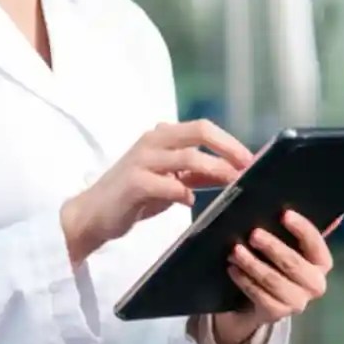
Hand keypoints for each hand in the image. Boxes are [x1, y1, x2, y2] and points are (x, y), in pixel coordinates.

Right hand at [61, 119, 253, 264]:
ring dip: (216, 170)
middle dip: (229, 148)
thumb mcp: (170, 181)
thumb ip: (197, 174)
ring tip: (232, 184)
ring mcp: (142, 160)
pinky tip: (190, 201)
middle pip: (199, 132)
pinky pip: (167, 184)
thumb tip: (232, 171)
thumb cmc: (133, 197)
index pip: (203, 128)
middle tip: (248, 167)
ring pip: (188, 157)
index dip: (230, 141)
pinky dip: (183, 192)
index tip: (251, 159)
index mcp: (162, 136)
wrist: (92, 215)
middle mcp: (153, 141)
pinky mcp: (134, 183)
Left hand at [210, 210, 341, 343]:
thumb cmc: (279, 262)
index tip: (284, 214)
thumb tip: (316, 206)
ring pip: (272, 280)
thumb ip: (299, 229)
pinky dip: (244, 280)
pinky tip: (232, 268)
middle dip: (272, 247)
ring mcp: (297, 302)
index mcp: (322, 263)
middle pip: (293, 264)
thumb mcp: (290, 245)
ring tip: (236, 250)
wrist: (264, 299)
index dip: (301, 228)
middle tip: (253, 234)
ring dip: (252, 264)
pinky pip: (259, 295)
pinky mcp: (277, 313)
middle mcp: (315, 284)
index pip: (315, 243)